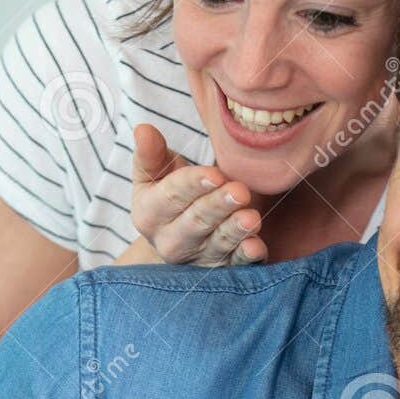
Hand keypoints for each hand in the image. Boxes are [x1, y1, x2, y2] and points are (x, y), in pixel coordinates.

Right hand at [131, 123, 267, 265]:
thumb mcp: (154, 173)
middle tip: (240, 192)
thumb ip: (150, 154)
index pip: (171, 196)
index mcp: (148, 214)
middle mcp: (170, 241)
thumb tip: (142, 129)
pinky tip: (256, 247)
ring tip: (252, 218)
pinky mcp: (221, 269)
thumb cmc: (167, 193)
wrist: (177, 234)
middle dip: (218, 206)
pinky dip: (246, 257)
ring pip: (218, 243)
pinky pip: (235, 265)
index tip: (214, 174)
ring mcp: (197, 257)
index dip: (193, 185)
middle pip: (196, 221)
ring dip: (235, 231)